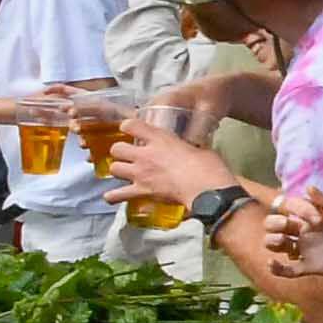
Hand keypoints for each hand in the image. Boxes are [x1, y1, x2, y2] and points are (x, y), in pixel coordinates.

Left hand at [100, 115, 233, 211]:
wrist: (207, 190)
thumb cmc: (209, 168)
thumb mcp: (201, 149)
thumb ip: (190, 147)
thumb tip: (194, 149)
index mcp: (160, 139)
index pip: (131, 125)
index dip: (129, 127)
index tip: (132, 130)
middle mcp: (145, 154)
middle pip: (116, 148)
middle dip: (120, 152)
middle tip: (130, 156)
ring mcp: (140, 173)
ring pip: (114, 168)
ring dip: (118, 170)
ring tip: (125, 173)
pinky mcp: (142, 191)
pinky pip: (118, 195)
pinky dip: (114, 196)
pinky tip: (113, 197)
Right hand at [262, 186, 322, 275]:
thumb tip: (309, 188)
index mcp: (314, 214)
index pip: (290, 206)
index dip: (297, 208)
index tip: (318, 218)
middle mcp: (307, 231)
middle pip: (275, 224)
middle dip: (274, 222)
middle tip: (289, 226)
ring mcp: (308, 249)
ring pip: (277, 245)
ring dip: (272, 241)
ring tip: (282, 241)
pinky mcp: (312, 267)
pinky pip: (289, 270)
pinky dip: (276, 268)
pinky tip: (272, 263)